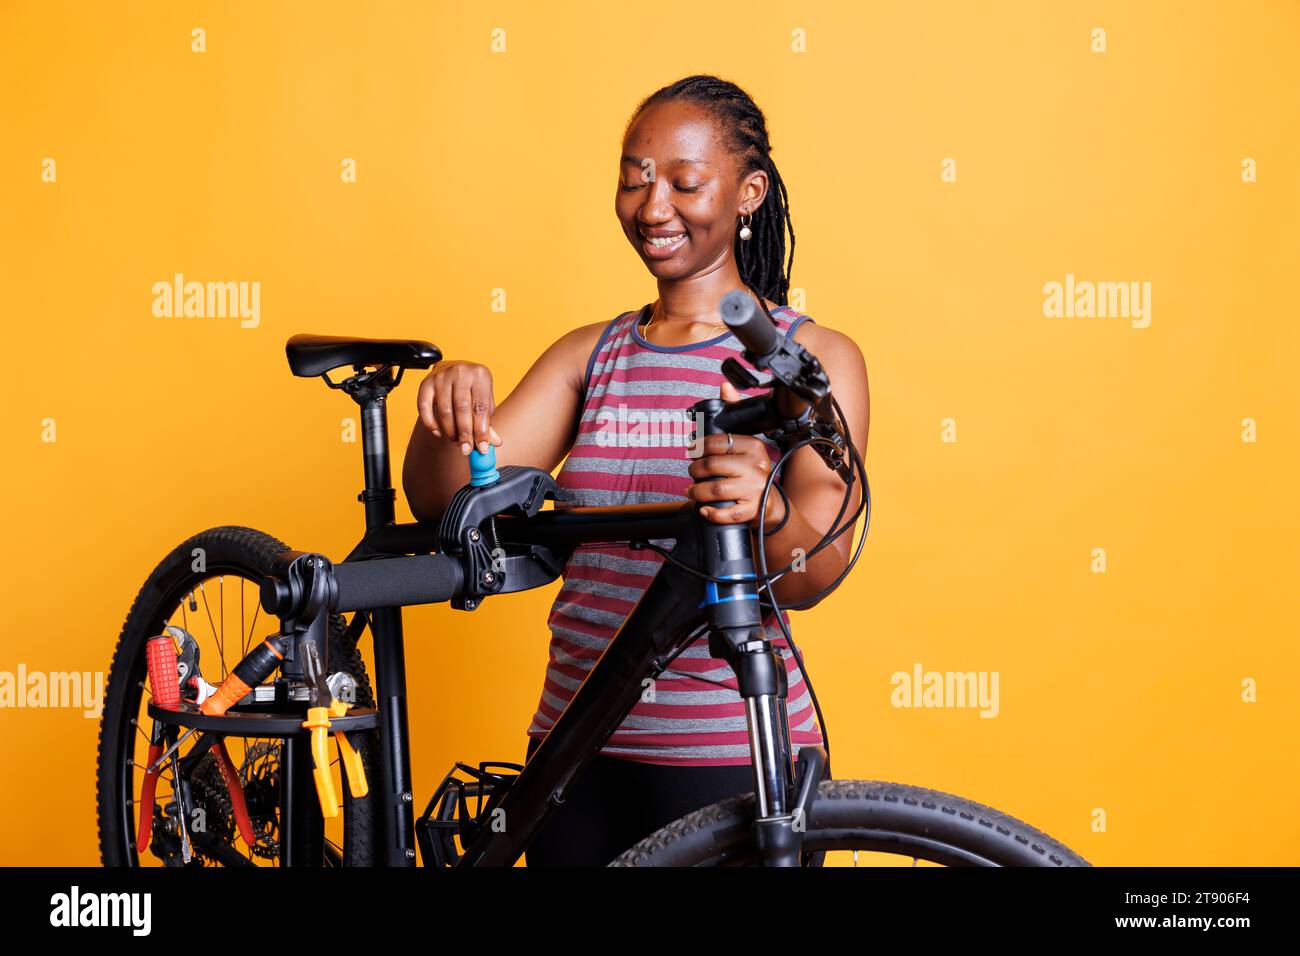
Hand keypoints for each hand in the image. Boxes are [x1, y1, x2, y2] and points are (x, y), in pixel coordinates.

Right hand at [415, 360, 502, 455]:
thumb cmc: (472, 390)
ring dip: (450, 431)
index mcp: (480, 375)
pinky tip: (439, 433)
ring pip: (445, 410)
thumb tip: (495, 443)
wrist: (454, 371)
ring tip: (456, 442)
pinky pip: (424, 407)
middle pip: (462, 408)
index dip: (482, 430)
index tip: (483, 448)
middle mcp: (461, 372)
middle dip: (465, 433)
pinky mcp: (426, 383)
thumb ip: (487, 422)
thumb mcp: (484, 401)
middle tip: (466, 450)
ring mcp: (442, 377)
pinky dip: (431, 423)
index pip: (481, 407)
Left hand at [686, 381, 788, 527]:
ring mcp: (755, 489)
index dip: (698, 448)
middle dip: (694, 470)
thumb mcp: (746, 441)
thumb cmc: (753, 470)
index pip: (718, 443)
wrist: (771, 503)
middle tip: (692, 473)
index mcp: (753, 446)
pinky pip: (727, 513)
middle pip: (713, 466)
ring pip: (716, 489)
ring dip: (697, 491)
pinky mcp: (752, 509)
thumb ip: (734, 412)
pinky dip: (711, 512)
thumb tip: (725, 386)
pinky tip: (705, 508)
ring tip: (693, 491)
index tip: (692, 452)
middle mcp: (756, 466)